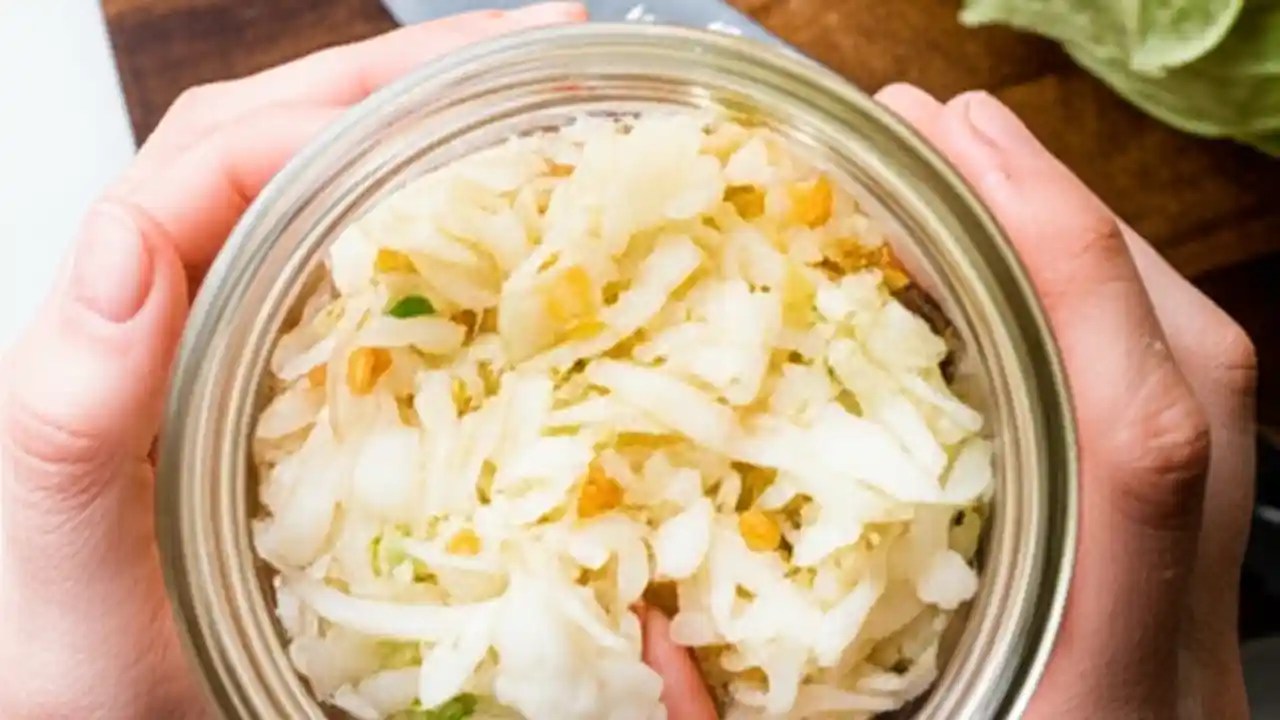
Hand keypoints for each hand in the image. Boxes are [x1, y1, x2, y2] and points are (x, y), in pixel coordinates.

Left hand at [0, 5, 588, 716]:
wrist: (120, 711)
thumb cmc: (80, 651)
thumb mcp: (60, 540)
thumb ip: (70, 405)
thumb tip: (125, 246)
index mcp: (128, 309)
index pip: (222, 160)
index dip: (340, 109)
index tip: (468, 94)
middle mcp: (192, 295)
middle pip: (293, 136)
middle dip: (417, 76)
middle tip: (544, 44)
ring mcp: (257, 328)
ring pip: (336, 183)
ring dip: (436, 121)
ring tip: (545, 91)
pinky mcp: (309, 373)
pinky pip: (373, 263)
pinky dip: (445, 213)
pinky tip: (516, 211)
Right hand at [647, 89, 1256, 718]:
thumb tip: (641, 634)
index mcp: (1105, 682)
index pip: (1136, 442)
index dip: (1065, 274)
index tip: (960, 161)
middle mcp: (1184, 636)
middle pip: (1199, 381)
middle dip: (1074, 223)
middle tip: (943, 134)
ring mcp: (1205, 623)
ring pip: (1213, 396)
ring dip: (1098, 266)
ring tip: (978, 190)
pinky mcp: (1191, 619)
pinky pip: (1191, 438)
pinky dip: (1109, 341)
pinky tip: (1017, 318)